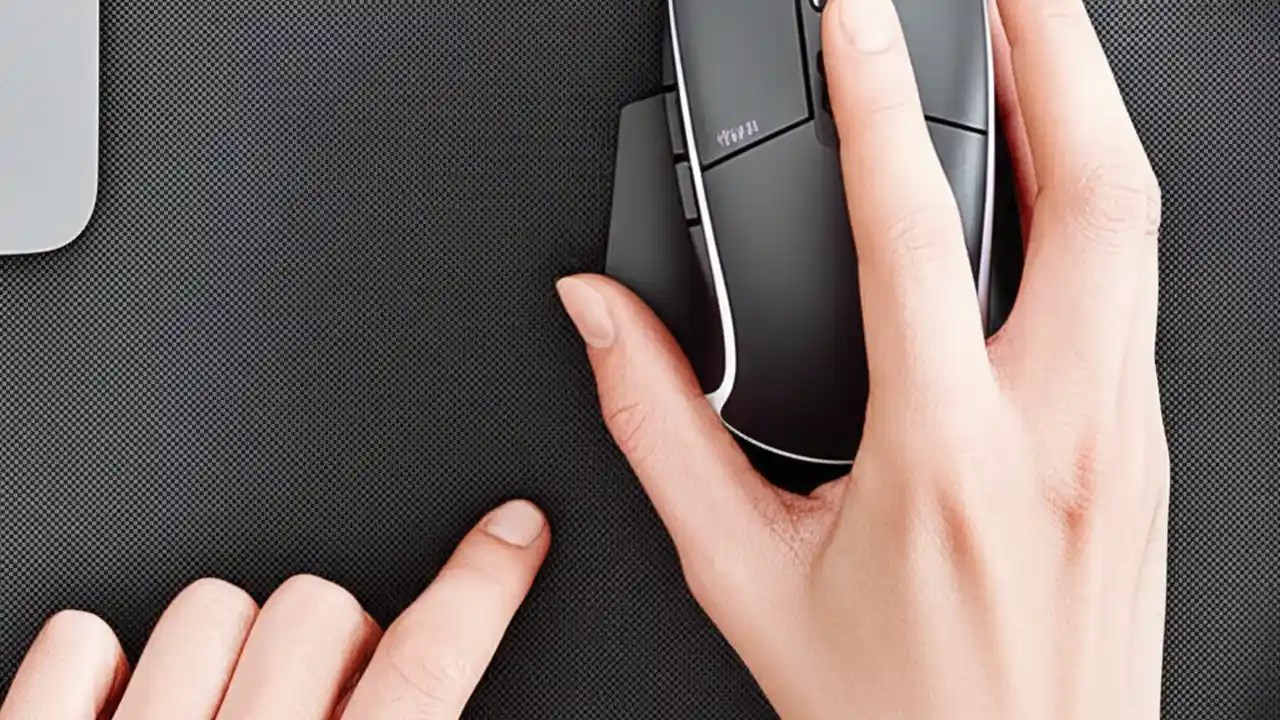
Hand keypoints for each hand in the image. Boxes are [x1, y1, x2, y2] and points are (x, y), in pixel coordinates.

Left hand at [0, 500, 548, 718]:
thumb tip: (448, 674)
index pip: (427, 668)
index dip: (483, 585)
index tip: (514, 532)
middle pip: (317, 610)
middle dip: (332, 637)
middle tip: (323, 689)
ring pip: (206, 608)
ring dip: (226, 650)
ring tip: (222, 711)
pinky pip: (76, 641)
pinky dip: (98, 664)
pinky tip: (118, 704)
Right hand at [557, 0, 1166, 715]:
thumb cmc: (897, 706)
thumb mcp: (743, 574)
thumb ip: (659, 429)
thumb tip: (605, 319)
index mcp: (948, 460)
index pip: (911, 234)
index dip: (875, 104)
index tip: (857, 20)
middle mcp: (1063, 433)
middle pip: (1101, 190)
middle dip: (1058, 54)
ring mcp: (1127, 436)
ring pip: (1138, 226)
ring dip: (1088, 108)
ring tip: (1037, 39)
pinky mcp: (1147, 448)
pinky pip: (1135, 284)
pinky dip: (1098, 192)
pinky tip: (1055, 165)